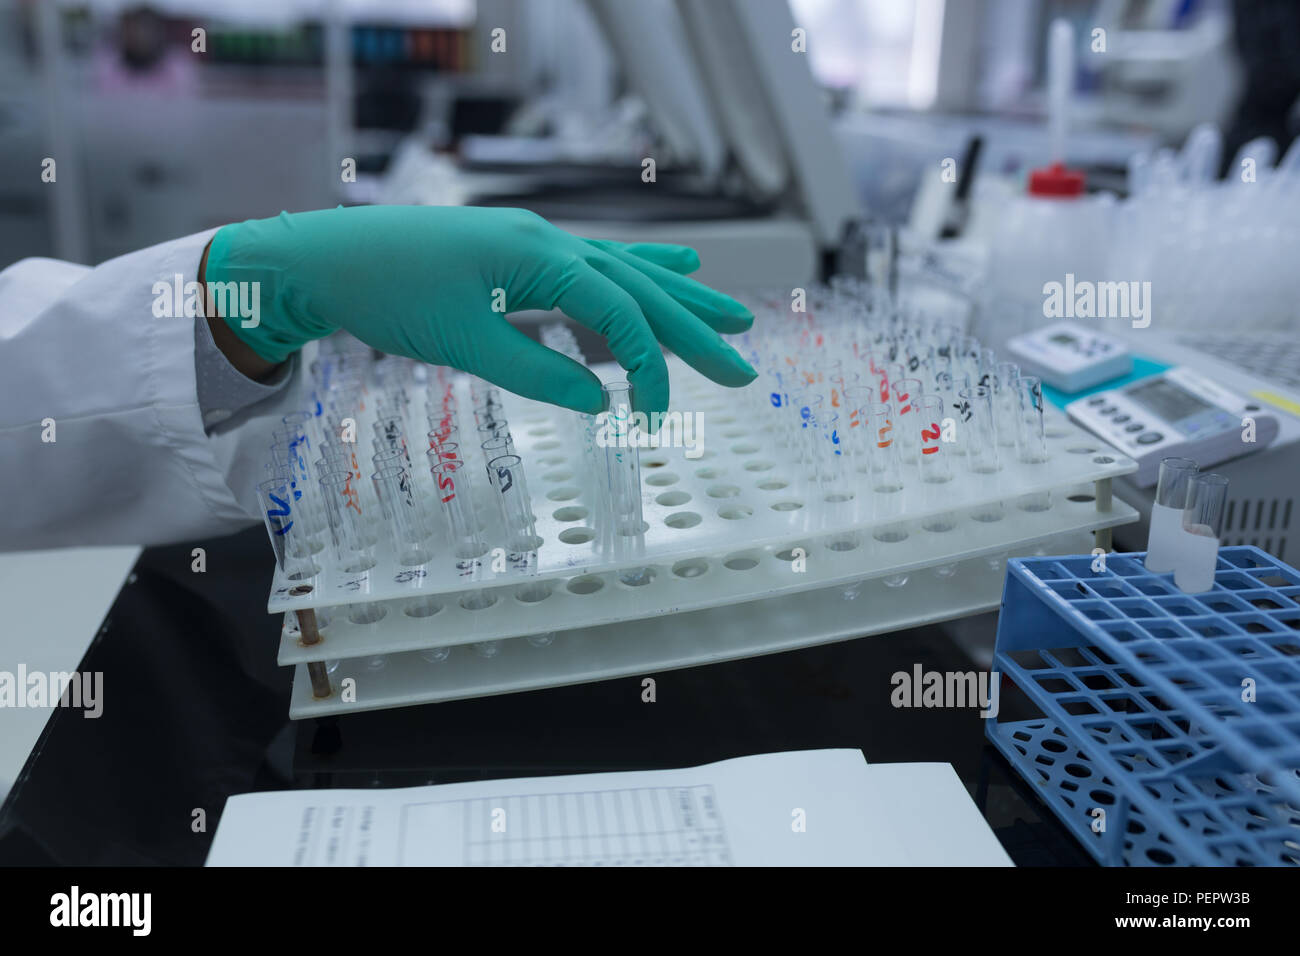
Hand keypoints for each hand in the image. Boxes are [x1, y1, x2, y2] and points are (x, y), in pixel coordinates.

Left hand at [204, 205, 756, 416]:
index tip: (654, 419)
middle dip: (695, 331)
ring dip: (680, 301)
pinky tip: (676, 268)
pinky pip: (599, 262)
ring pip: (626, 273)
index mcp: (540, 257)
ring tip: (731, 317)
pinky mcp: (526, 252)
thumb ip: (534, 372)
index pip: (618, 314)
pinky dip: (640, 271)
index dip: (647, 368)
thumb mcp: (461, 341)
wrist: (330, 256)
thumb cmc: (389, 294)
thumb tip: (600, 401)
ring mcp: (541, 242)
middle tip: (745, 367)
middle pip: (640, 289)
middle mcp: (552, 241)